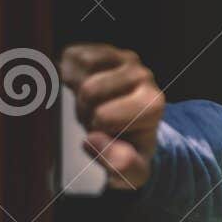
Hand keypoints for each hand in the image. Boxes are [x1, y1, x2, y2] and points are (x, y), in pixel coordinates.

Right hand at [58, 43, 164, 190]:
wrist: (129, 130)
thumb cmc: (129, 150)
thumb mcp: (132, 172)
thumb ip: (121, 165)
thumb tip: (94, 141)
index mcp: (153, 104)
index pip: (104, 115)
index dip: (96, 130)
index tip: (106, 135)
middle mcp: (143, 76)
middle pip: (89, 91)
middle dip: (84, 111)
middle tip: (95, 121)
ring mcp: (124, 59)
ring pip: (80, 69)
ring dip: (76, 91)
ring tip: (90, 105)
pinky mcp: (105, 50)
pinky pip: (72, 55)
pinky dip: (69, 73)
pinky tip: (80, 88)